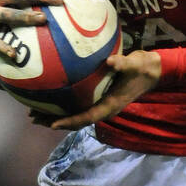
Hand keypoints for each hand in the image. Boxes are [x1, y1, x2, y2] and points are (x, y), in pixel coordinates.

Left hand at [39, 50, 162, 130]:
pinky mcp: (99, 97)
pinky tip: (50, 96)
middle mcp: (103, 108)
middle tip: (33, 118)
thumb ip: (122, 64)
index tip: (51, 124)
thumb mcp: (134, 65)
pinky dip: (63, 104)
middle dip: (54, 121)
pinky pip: (78, 104)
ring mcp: (100, 104)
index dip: (69, 122)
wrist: (152, 70)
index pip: (86, 118)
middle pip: (76, 121)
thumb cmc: (142, 68)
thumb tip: (110, 61)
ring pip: (75, 114)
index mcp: (110, 106)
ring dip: (55, 114)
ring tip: (35, 111)